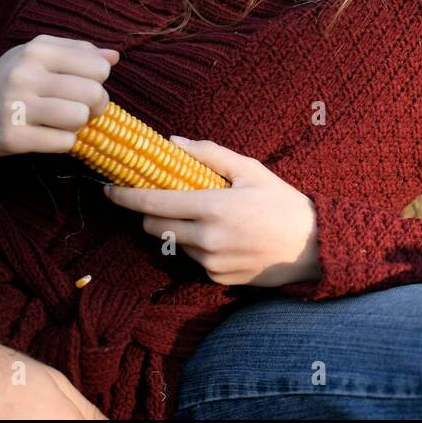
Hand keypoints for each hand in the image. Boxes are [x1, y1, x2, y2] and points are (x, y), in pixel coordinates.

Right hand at [0, 34, 118, 158]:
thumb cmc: (9, 78)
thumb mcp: (36, 54)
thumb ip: (77, 51)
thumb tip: (114, 56)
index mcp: (37, 51)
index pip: (99, 67)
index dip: (100, 80)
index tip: (84, 85)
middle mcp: (25, 76)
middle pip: (94, 94)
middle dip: (96, 105)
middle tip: (81, 108)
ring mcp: (16, 107)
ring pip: (80, 118)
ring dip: (79, 124)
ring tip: (63, 121)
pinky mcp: (12, 137)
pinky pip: (64, 142)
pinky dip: (64, 141)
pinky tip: (48, 135)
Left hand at [103, 136, 321, 287]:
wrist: (313, 246)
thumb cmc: (282, 202)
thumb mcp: (251, 170)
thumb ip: (209, 155)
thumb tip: (171, 143)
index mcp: (212, 207)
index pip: (153, 202)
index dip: (125, 196)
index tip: (108, 188)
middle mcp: (206, 239)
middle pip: (153, 227)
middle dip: (149, 213)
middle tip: (160, 198)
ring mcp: (210, 263)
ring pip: (173, 244)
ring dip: (177, 230)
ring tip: (205, 216)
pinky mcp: (217, 279)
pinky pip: (193, 260)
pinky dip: (197, 246)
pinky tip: (224, 237)